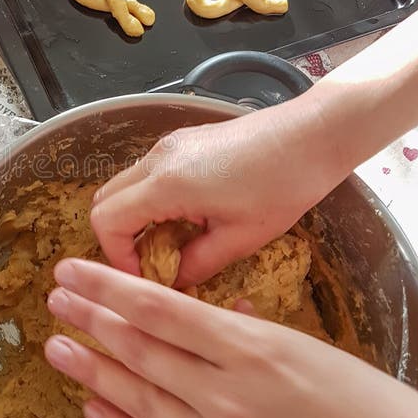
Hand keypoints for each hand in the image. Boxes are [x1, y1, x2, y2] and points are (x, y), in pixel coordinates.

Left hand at [45, 259, 417, 417]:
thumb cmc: (378, 410)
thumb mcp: (316, 352)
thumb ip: (255, 336)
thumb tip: (221, 317)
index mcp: (256, 350)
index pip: (163, 309)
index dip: (110, 288)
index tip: (73, 269)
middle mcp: (228, 398)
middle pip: (141, 351)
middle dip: (92, 321)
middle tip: (54, 299)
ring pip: (140, 400)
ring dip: (93, 372)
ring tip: (57, 348)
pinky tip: (94, 410)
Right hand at [91, 97, 342, 285]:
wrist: (312, 134)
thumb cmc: (283, 186)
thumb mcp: (242, 238)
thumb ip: (198, 264)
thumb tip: (173, 283)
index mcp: (166, 183)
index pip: (107, 221)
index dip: (116, 257)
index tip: (144, 278)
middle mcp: (158, 158)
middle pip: (105, 200)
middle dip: (119, 238)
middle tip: (151, 264)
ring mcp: (168, 144)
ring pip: (125, 185)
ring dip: (136, 218)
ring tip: (172, 244)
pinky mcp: (183, 140)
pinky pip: (147, 174)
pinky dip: (150, 200)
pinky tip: (187, 217)